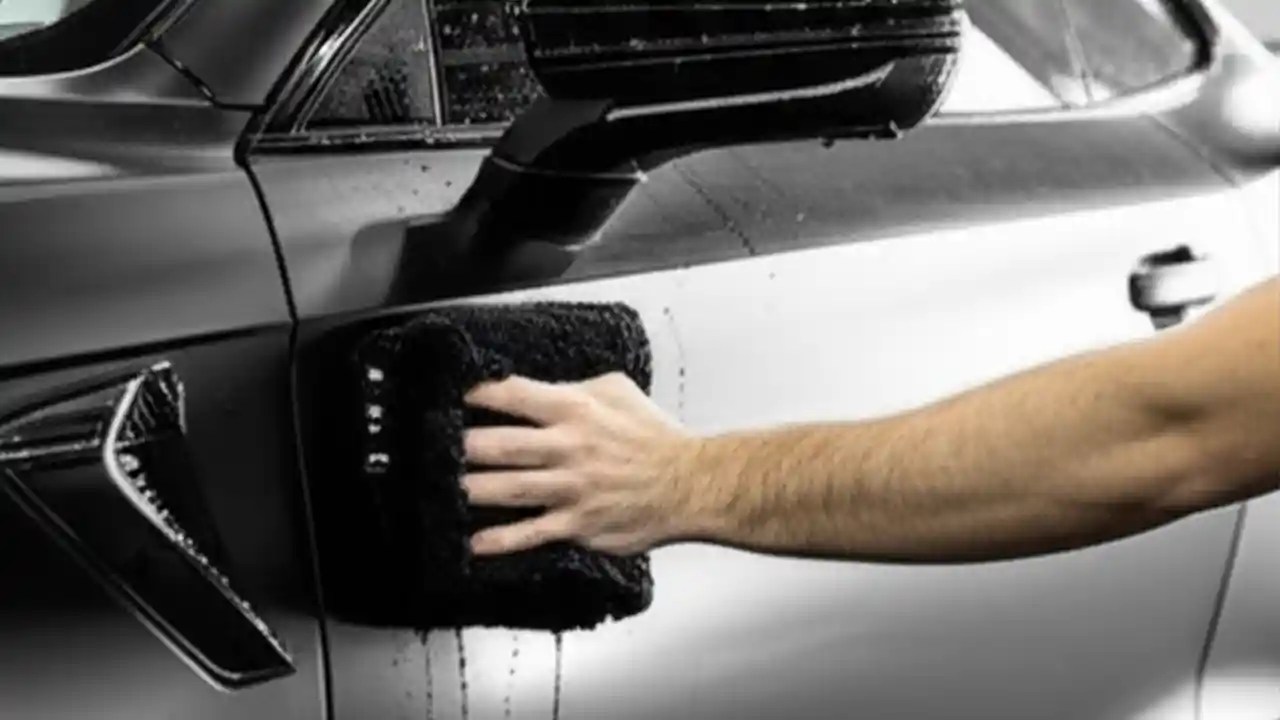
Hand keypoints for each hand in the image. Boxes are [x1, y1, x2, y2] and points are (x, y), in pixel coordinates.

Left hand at [462, 372, 696, 556]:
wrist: (689, 483)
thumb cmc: (654, 437)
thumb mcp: (617, 391)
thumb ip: (575, 386)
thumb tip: (538, 385)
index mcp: (575, 409)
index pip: (514, 396)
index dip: (478, 395)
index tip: (453, 398)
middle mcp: (569, 448)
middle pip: (502, 445)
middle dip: (464, 446)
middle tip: (433, 446)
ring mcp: (572, 488)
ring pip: (510, 489)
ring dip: (472, 490)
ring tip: (441, 490)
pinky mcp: (578, 523)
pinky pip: (532, 532)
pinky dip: (502, 540)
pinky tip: (475, 543)